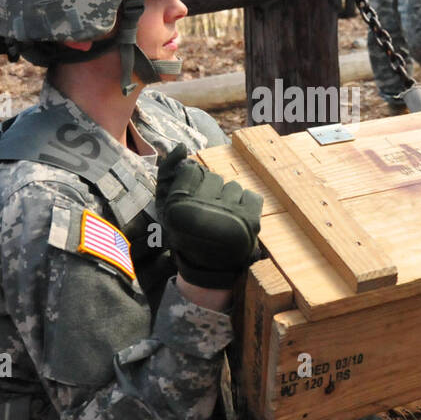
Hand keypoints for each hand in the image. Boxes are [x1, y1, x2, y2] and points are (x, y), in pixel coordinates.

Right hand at [156, 145, 262, 288]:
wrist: (207, 271)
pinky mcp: (250, 222)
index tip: (195, 201)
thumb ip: (168, 174)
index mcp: (178, 205)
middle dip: (213, 192)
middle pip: (214, 178)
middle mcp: (202, 208)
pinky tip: (239, 218)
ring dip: (230, 199)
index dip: (195, 184)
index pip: (193, 171)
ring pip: (234, 187)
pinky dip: (247, 205)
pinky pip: (252, 196)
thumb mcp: (168, 206)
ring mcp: (229, 215)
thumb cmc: (186, 235)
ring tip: (224, 218)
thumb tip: (181, 148)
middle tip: (210, 213)